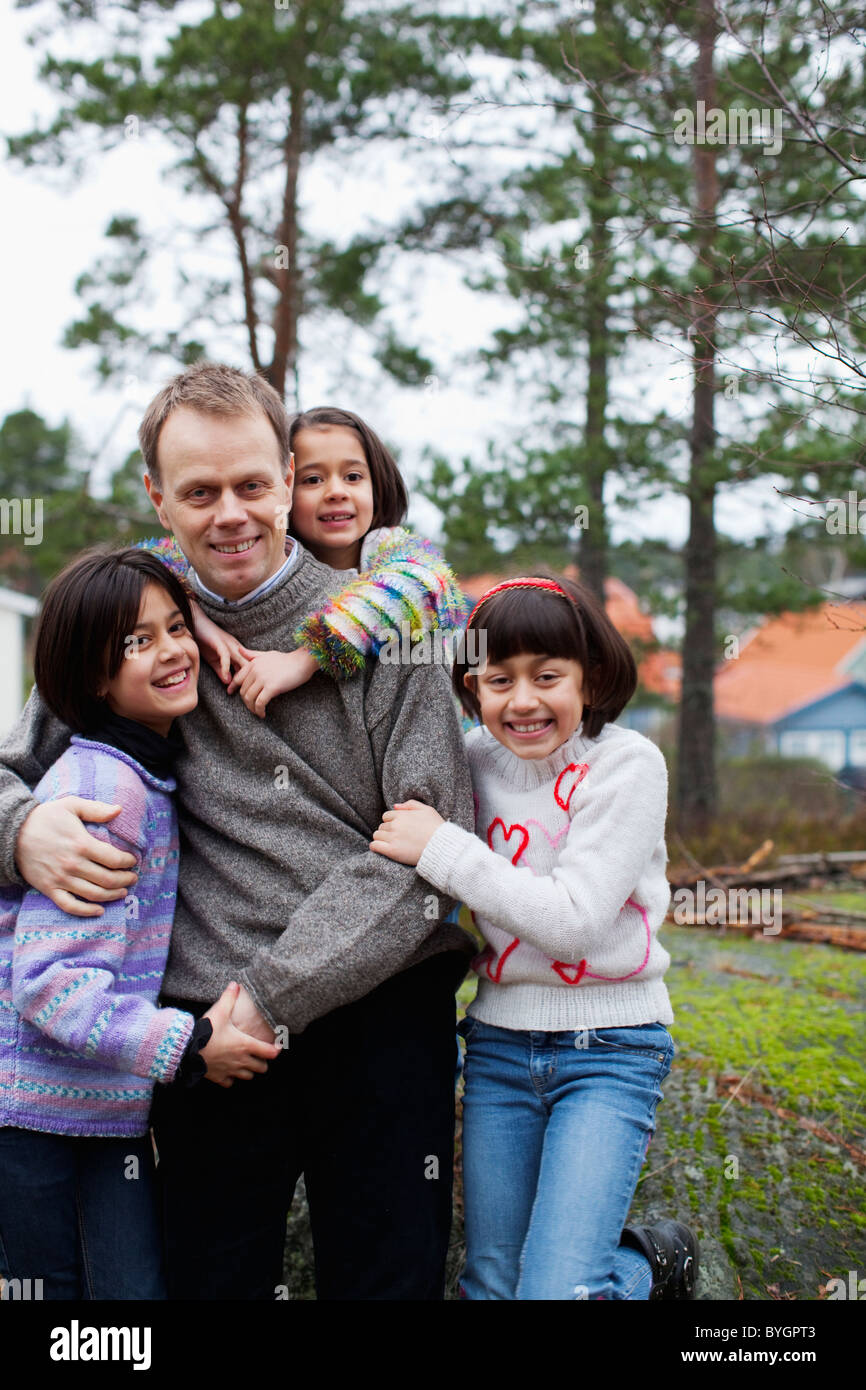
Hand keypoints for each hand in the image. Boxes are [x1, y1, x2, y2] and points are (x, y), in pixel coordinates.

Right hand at [16, 798, 137, 916]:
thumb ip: (96, 809)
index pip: (114, 859)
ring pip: (94, 894)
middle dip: (125, 880)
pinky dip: (86, 912)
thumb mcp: (70, 805)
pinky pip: (70, 906)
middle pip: (108, 879)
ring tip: (123, 892)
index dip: (128, 862)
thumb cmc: (45, 817)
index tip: (133, 861)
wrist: (12, 833)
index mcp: (81, 844)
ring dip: (112, 896)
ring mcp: (61, 879)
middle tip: (133, 878)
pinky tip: (99, 911)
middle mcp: (73, 865)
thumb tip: (119, 810)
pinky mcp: (49, 889)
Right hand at [192, 603, 252, 685]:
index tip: (250, 693)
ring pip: (240, 660)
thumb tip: (228, 683)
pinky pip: (225, 656)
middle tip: (246, 695)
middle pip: (249, 664)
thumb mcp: (214, 659)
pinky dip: (226, 666)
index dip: (251, 679)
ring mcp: (229, 644)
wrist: (195, 623)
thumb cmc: (205, 640)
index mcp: (237, 651)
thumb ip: (221, 670)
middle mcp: (236, 647)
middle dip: (249, 680)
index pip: (249, 666)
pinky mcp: (219, 642)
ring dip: (239, 675)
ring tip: (237, 690)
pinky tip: (225, 677)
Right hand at [201, 983, 281, 1087]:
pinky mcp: (219, 1078)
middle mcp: (241, 1060)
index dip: (276, 1049)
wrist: (186, 1050)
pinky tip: (228, 1069)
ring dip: (249, 1070)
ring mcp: (230, 1071)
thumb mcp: (219, 1011)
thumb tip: (235, 984)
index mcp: (245, 1045)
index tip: (276, 1045)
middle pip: (262, 1068)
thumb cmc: (206, 1031)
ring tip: (245, 1061)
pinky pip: (230, 1082)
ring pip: (248, 1077)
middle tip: (258, 1053)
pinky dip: (232, 1078)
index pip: (270, 1052)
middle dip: (262, 1061)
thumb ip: (229, 997)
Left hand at [226, 648, 317, 716]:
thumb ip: (252, 654)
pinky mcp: (271, 687)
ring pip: (249, 698)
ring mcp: (263, 679)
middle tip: (252, 706)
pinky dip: (259, 710)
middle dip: (246, 701)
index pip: (237, 678)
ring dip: (252, 708)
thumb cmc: (286, 659)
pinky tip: (263, 714)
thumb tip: (239, 651)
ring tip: (258, 712)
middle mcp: (255, 670)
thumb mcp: (267, 654)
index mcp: (253, 663)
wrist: (302, 662)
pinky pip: (260, 702)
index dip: (233, 687)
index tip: (231, 693)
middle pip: (243, 691)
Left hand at [369, 799, 444, 866]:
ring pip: (377, 835)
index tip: (399, 829)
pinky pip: (374, 846)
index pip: (386, 816)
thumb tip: (395, 806)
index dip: (392, 822)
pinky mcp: (392, 851)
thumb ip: (411, 804)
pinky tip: (382, 849)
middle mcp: (395, 825)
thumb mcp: (427, 810)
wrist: (442, 846)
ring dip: (382, 839)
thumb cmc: (437, 828)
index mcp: (402, 815)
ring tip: (392, 844)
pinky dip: (376, 847)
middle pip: (382, 826)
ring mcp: (392, 838)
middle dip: (387, 831)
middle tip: (397, 838)